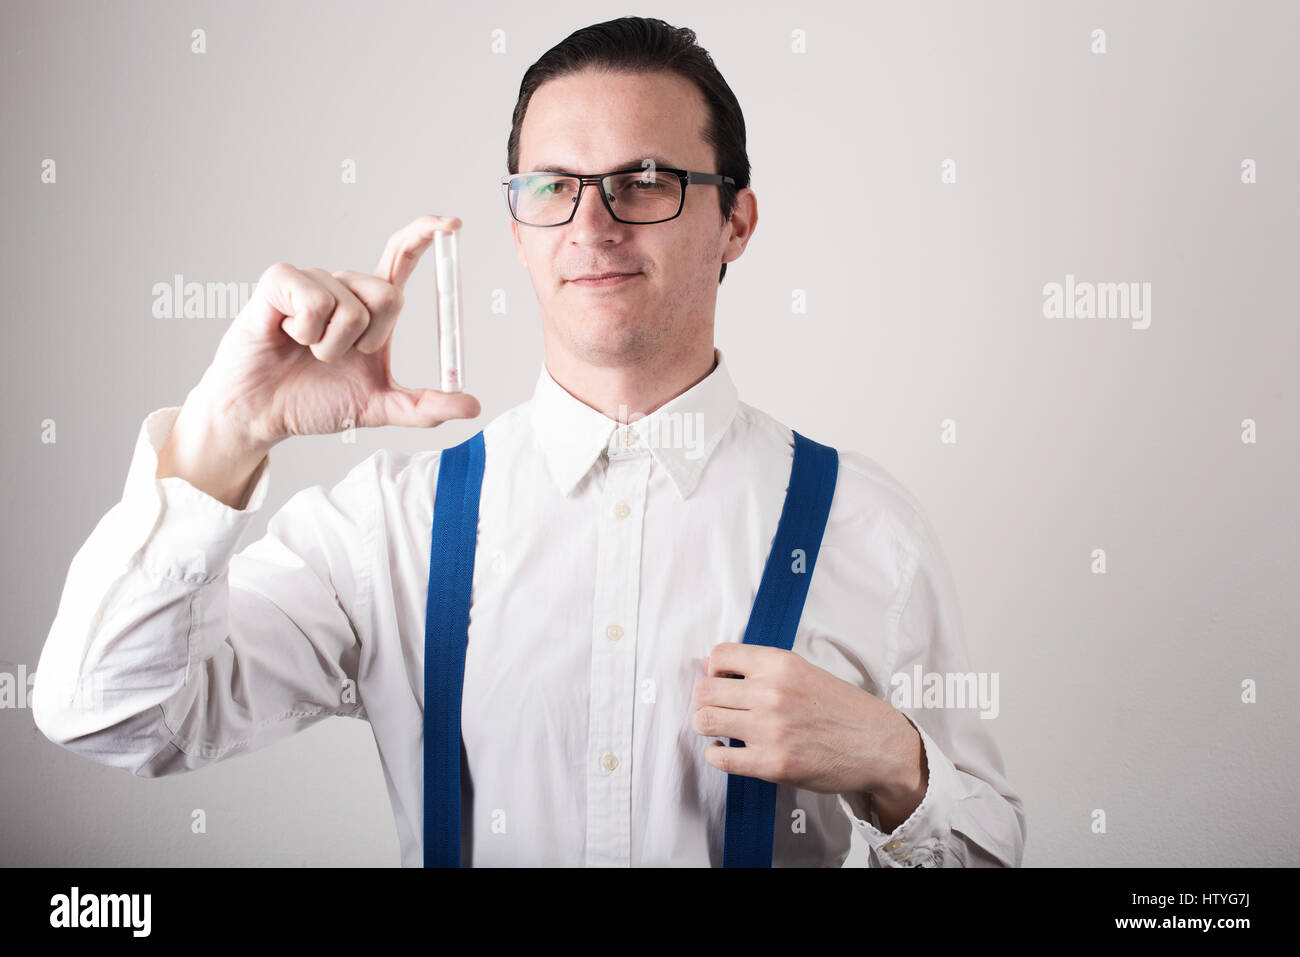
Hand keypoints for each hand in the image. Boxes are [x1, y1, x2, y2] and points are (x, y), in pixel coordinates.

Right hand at [191, 214, 480, 453]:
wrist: (263, 413)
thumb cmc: (315, 400)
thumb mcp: (378, 407)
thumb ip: (424, 407)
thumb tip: (473, 405)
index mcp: (370, 305)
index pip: (402, 257)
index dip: (426, 236)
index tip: (452, 225)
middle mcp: (345, 286)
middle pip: (390, 293)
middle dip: (373, 339)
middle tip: (343, 356)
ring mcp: (312, 280)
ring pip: (350, 307)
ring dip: (332, 347)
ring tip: (307, 351)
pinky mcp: (279, 281)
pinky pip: (314, 302)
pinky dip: (306, 332)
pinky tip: (287, 336)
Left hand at [693, 643, 926, 807]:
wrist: (878, 745)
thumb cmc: (842, 709)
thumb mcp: (805, 672)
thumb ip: (766, 670)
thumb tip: (717, 672)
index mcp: (780, 664)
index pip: (719, 656)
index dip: (713, 670)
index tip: (720, 681)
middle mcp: (772, 692)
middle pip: (704, 690)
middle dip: (705, 701)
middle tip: (718, 709)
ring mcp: (771, 729)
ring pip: (705, 720)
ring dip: (707, 726)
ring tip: (721, 729)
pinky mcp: (772, 763)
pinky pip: (719, 757)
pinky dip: (716, 755)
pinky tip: (727, 751)